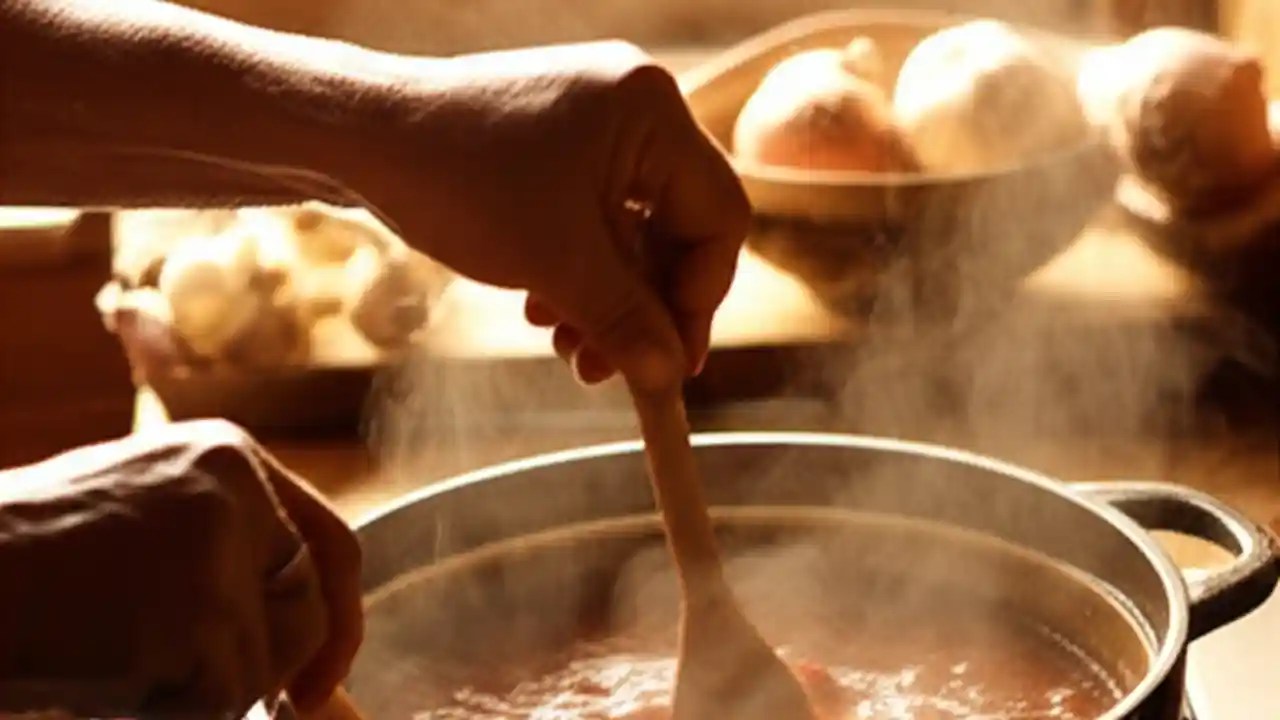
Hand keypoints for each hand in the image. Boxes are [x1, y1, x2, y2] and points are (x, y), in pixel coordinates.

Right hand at [0, 420, 361, 717]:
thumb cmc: (20, 563)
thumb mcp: (139, 530)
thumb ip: (223, 566)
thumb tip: (306, 665)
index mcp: (225, 458)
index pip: (325, 540)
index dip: (335, 611)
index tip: (322, 674)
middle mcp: (235, 487)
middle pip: (308, 604)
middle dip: (275, 666)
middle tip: (197, 686)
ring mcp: (216, 548)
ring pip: (264, 663)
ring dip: (201, 693)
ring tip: (112, 665)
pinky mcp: (195, 613)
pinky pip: (220, 697)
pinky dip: (165, 710)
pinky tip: (99, 681)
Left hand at [336, 42, 750, 389]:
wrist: (355, 138)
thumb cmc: (457, 180)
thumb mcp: (556, 263)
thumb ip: (626, 321)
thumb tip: (671, 377)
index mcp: (653, 111)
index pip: (718, 217)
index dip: (701, 299)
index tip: (674, 363)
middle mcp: (633, 106)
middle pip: (675, 228)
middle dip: (642, 307)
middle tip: (611, 369)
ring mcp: (592, 122)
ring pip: (631, 232)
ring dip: (606, 299)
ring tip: (566, 347)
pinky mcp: (555, 143)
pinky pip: (593, 218)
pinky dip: (578, 270)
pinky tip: (542, 309)